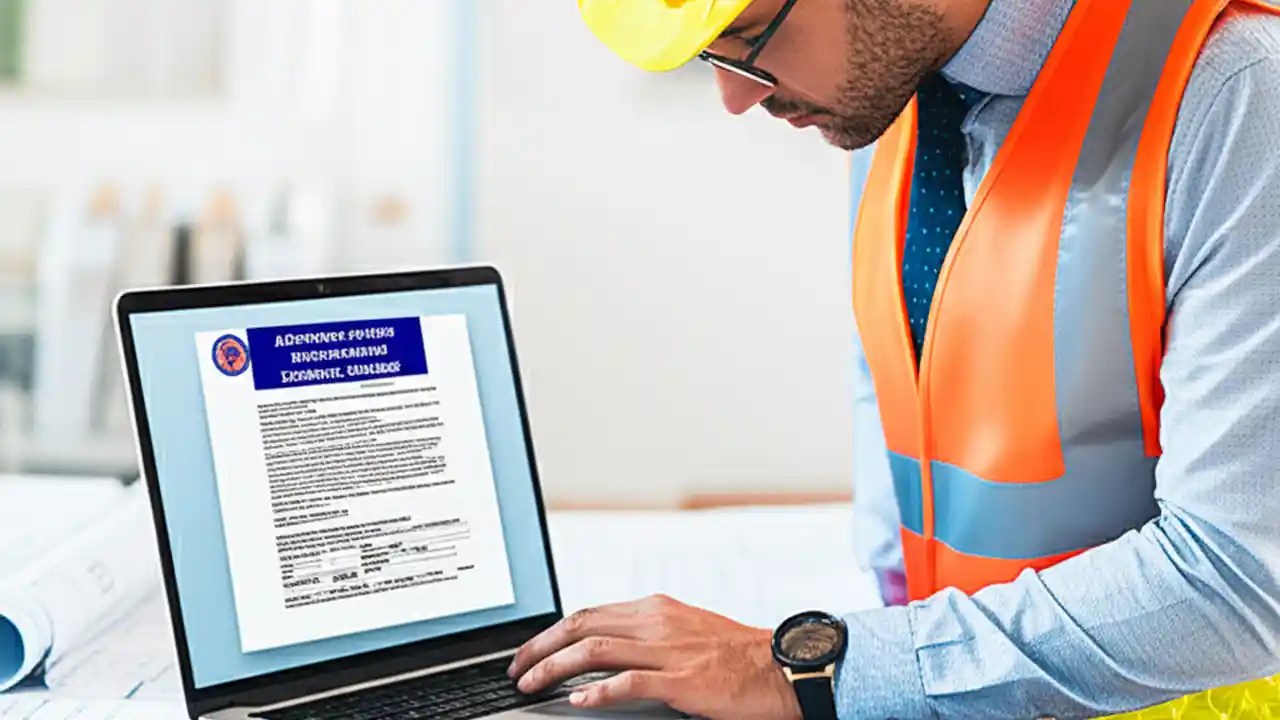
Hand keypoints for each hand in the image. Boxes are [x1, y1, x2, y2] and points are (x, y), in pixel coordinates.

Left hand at [507, 594, 802, 719]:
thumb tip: (606, 648)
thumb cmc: (736, 654)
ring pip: (595, 651)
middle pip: (581, 625)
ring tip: (532, 685)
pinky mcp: (682, 680)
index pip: (588, 613)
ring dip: (554, 668)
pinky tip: (577, 701)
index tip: (530, 651)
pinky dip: (598, 692)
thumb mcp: (685, 631)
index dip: (552, 632)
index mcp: (655, 609)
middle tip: (517, 670)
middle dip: (541, 648)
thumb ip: (647, 636)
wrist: (781, 666)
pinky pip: (629, 683)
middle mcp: (656, 622)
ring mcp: (669, 650)